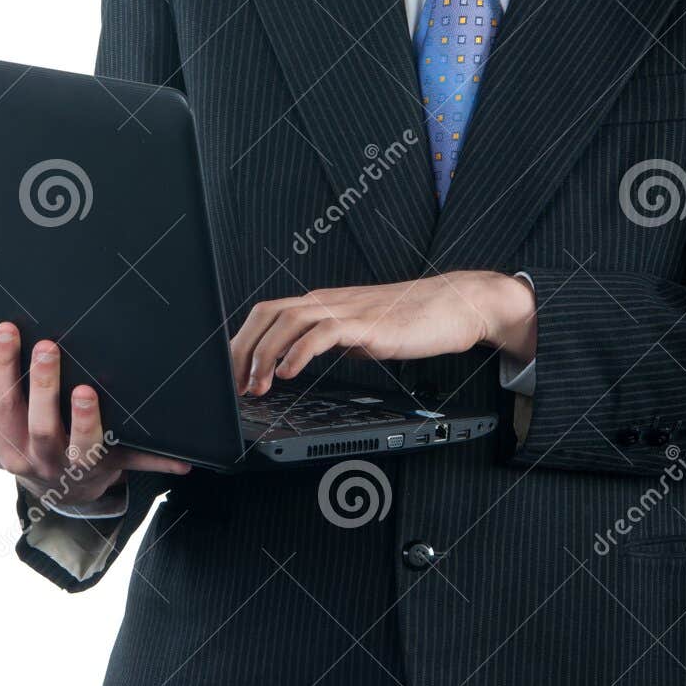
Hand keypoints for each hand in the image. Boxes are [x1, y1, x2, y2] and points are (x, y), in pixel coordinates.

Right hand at [0, 323, 191, 507]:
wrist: (56, 491)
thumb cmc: (14, 443)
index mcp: (4, 446)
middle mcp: (41, 457)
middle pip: (36, 425)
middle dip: (41, 386)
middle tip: (47, 346)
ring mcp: (79, 464)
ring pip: (81, 447)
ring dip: (86, 420)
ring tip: (88, 391)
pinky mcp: (114, 466)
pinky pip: (138, 461)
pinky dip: (160, 457)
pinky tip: (183, 456)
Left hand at [230, 270, 536, 395]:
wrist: (453, 306)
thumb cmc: (410, 320)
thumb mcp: (358, 331)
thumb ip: (330, 340)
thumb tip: (301, 359)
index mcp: (322, 303)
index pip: (268, 313)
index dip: (243, 341)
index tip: (232, 373)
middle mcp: (327, 300)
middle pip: (267, 313)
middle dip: (243, 349)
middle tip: (235, 384)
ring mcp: (345, 309)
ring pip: (287, 320)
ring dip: (264, 354)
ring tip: (257, 384)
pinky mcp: (365, 323)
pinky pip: (322, 332)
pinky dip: (299, 351)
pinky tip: (290, 372)